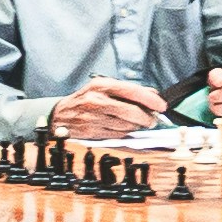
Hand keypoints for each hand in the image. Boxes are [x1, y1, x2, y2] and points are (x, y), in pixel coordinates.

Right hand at [50, 79, 169, 139]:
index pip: (132, 92)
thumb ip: (128, 90)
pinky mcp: (93, 133)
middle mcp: (97, 101)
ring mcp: (94, 118)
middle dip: (147, 118)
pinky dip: (127, 134)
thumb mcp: (104, 87)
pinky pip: (118, 136)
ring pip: (127, 126)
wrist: (60, 115)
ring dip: (137, 127)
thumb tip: (153, 94)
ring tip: (138, 124)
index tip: (162, 106)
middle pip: (132, 112)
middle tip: (153, 120)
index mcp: (102, 85)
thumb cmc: (86, 99)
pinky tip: (127, 130)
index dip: (151, 100)